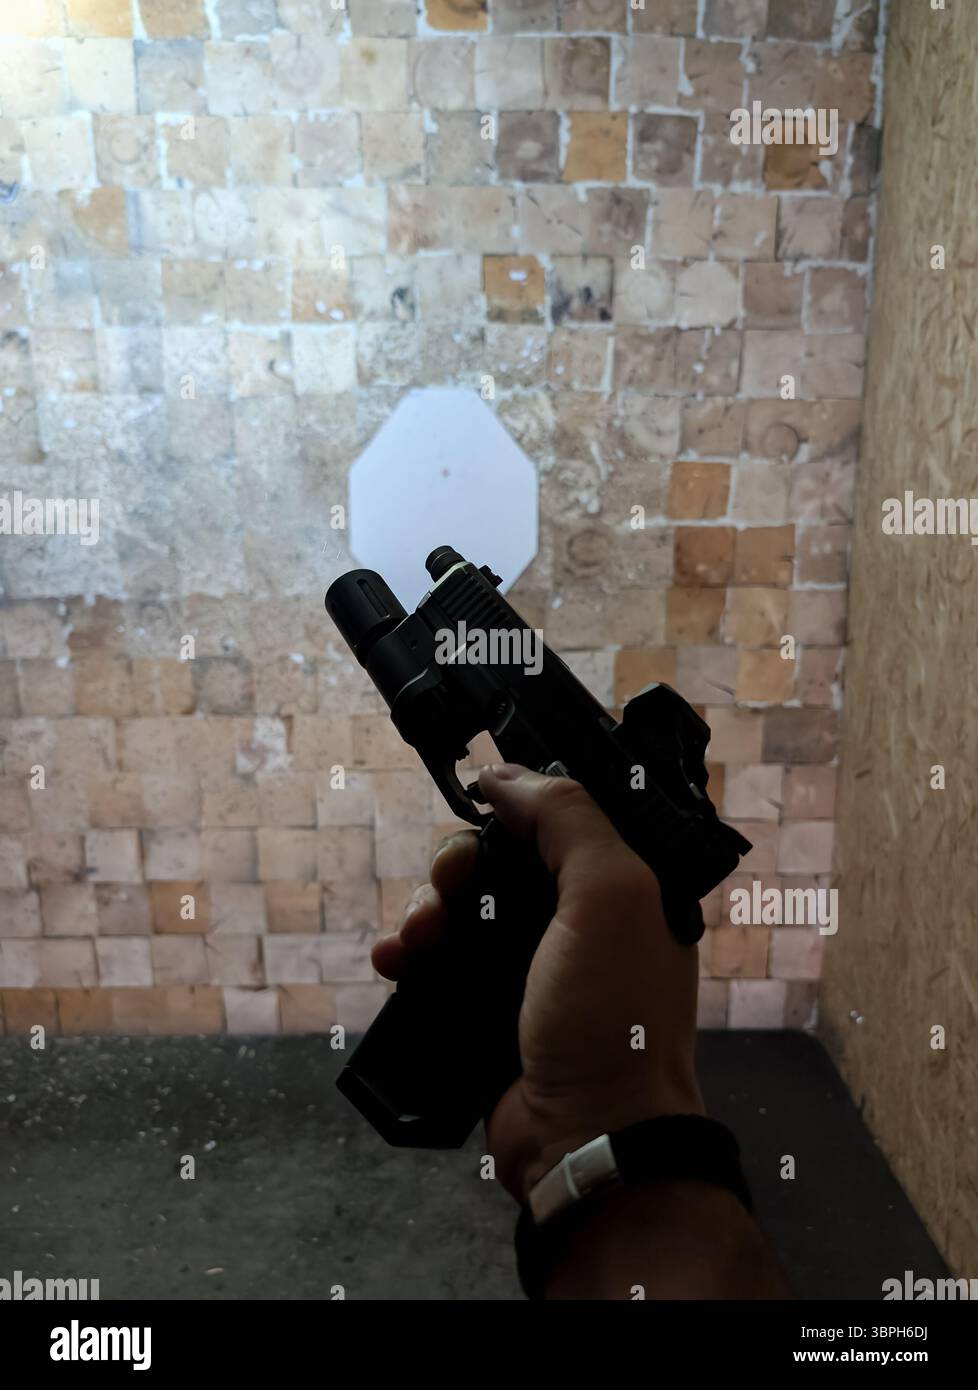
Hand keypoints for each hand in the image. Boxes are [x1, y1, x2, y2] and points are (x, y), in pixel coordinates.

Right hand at [371, 764, 704, 1202]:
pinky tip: (394, 960)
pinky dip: (409, 955)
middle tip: (449, 888)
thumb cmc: (614, 1020)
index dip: (512, 810)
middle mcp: (574, 921)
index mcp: (616, 888)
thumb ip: (567, 819)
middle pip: (494, 861)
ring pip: (457, 909)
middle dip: (456, 866)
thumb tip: (507, 777)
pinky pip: (436, 963)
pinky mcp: (486, 1007)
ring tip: (415, 940)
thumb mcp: (610, 895)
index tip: (479, 812)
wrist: (587, 1136)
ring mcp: (528, 967)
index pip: (554, 821)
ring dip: (425, 911)